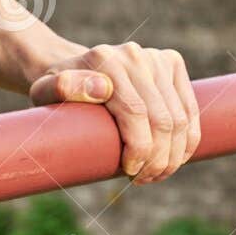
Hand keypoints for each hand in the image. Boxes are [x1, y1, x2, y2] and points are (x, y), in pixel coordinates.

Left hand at [28, 42, 199, 182]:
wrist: (72, 68)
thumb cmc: (55, 89)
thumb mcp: (45, 91)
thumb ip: (62, 88)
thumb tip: (101, 88)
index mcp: (104, 59)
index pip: (136, 112)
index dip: (139, 148)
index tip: (129, 171)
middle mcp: (133, 54)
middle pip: (162, 119)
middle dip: (158, 158)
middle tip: (143, 179)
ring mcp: (155, 57)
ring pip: (180, 118)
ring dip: (175, 155)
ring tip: (157, 174)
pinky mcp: (171, 63)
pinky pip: (190, 109)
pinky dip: (187, 139)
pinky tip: (176, 159)